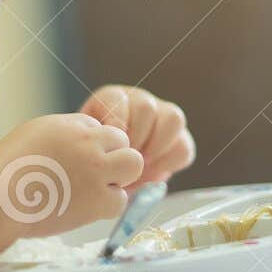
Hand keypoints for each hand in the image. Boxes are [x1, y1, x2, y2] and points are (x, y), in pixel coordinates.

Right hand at [0, 113, 143, 236]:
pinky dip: (108, 205)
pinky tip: (86, 207)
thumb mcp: (31, 134)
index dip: (92, 146)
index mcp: (69, 125)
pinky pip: (121, 199)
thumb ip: (60, 135)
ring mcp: (96, 169)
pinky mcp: (98, 199)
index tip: (76, 161)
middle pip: (123, 140)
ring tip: (93, 191)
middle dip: (115, 156)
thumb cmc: (5, 169)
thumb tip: (75, 143)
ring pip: (133, 165)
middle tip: (95, 174)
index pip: (98, 128)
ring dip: (118, 178)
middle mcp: (88, 142)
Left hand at [79, 85, 195, 187]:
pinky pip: (184, 145)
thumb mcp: (88, 149)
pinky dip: (169, 163)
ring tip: (143, 165)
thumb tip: (113, 156)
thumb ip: (95, 148)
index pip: (117, 100)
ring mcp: (163, 115)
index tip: (111, 149)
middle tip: (126, 158)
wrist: (106, 168)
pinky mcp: (179, 137)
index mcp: (112, 98)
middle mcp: (140, 101)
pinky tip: (153, 173)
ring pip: (173, 119)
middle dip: (137, 138)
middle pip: (146, 107)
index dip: (116, 126)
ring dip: (158, 146)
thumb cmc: (92, 157)